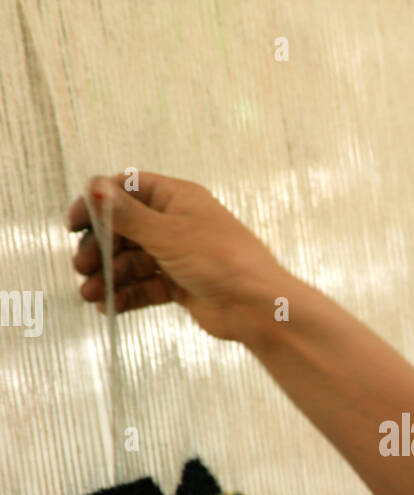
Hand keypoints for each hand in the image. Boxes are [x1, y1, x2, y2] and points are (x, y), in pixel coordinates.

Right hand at [67, 172, 286, 341]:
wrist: (257, 307)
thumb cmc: (223, 261)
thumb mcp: (168, 234)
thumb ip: (127, 215)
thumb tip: (95, 187)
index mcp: (177, 198)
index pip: (127, 190)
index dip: (98, 204)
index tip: (75, 223)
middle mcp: (177, 223)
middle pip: (125, 230)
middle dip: (101, 248)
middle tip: (83, 266)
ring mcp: (179, 255)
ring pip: (133, 261)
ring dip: (110, 276)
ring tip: (91, 294)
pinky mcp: (181, 284)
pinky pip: (146, 286)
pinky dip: (127, 295)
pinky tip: (110, 306)